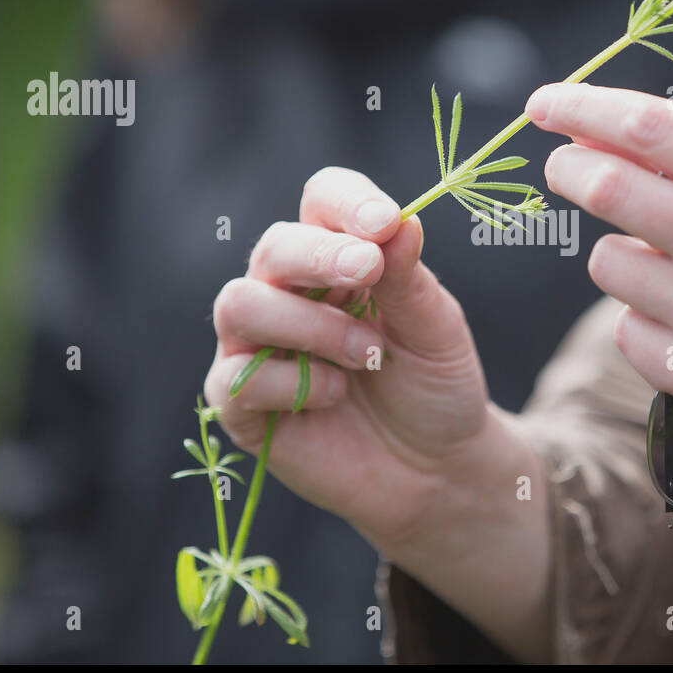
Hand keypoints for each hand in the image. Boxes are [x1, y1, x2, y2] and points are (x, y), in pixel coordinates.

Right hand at [204, 167, 501, 549]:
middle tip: (368, 273)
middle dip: (321, 255)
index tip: (383, 223)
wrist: (437, 470)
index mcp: (340, 258)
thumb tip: (399, 222)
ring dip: (310, 324)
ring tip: (366, 355)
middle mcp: (289, 293)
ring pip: (240, 304)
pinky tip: (334, 395)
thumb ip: (409, 278)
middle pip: (275, 247)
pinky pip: (234, 377)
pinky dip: (288, 381)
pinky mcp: (242, 406)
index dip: (346, 203)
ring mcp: (259, 348)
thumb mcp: (436, 329)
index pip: (323, 201)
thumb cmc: (434, 387)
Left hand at [526, 83, 672, 461]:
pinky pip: (623, 328)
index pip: (649, 126)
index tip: (542, 104)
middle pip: (609, 189)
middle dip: (569, 170)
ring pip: (607, 263)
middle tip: (563, 168)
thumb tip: (583, 130)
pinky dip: (641, 320)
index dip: (581, 108)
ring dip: (620, 256)